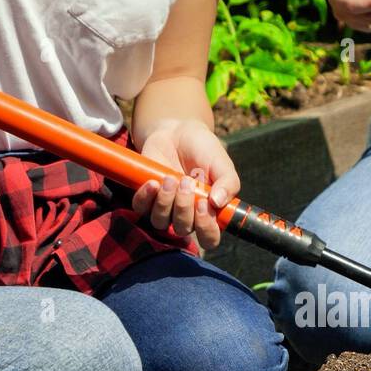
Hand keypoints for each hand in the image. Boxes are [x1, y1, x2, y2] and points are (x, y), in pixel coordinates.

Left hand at [132, 119, 239, 249]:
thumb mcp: (222, 163)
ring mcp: (165, 208)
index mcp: (209, 213)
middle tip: (187, 181)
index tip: (204, 205)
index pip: (209, 238)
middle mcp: (187, 215)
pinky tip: (153, 182)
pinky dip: (145, 198)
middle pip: (183, 229)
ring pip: (160, 222)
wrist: (178, 131)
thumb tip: (218, 203)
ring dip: (165, 202)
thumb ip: (229, 183)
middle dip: (184, 207)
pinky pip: (141, 209)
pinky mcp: (146, 198)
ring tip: (171, 178)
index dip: (206, 229)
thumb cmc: (204, 150)